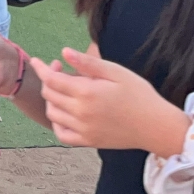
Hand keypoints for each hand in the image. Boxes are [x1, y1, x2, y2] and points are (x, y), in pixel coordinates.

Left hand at [36, 44, 190, 153]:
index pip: (52, 79)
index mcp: (86, 93)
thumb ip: (87, 63)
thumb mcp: (115, 72)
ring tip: (65, 89)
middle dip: (49, 79)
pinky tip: (64, 113)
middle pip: (50, 95)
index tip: (38, 61)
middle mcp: (80, 113)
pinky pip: (62, 134)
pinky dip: (57, 123)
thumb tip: (64, 51)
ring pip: (52, 114)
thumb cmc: (139, 95)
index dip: (42, 68)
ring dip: (52, 100)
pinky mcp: (88, 142)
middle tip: (62, 69)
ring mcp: (83, 130)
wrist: (155, 126)